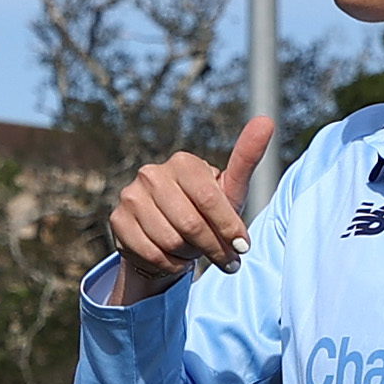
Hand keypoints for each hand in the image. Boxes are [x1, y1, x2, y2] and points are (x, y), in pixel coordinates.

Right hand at [95, 118, 279, 304]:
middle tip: (225, 260)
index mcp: (183, 162)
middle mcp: (152, 174)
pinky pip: (150, 253)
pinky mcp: (118, 220)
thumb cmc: (206, 212)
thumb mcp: (229, 190)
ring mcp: (131, 196)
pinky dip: (168, 263)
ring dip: (189, 255)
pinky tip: (174, 257)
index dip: (228, 227)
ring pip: (170, 241)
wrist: (168, 236)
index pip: (210, 199)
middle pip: (191, 224)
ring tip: (194, 252)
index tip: (242, 247)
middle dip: (212, 247)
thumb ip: (246, 159)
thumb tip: (266, 120)